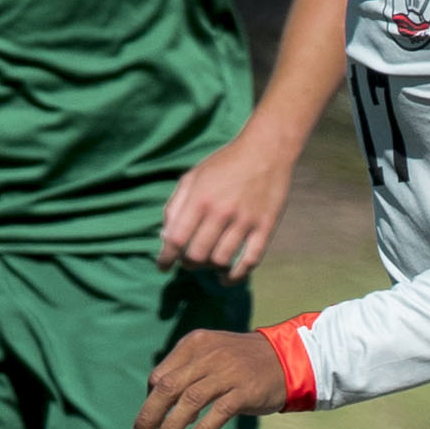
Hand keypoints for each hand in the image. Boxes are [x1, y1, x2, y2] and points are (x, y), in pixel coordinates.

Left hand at [132, 329, 285, 428]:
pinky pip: (217, 413)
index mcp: (195, 344)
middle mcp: (209, 354)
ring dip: (170, 428)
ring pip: (189, 401)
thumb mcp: (211, 354)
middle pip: (168, 387)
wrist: (287, 358)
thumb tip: (158, 406)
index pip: (160, 375)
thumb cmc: (242, 362)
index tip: (149, 421)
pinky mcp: (245, 390)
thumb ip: (186, 373)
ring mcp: (228, 372)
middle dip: (149, 416)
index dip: (149, 400)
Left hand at [158, 137, 292, 283]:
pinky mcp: (265, 227)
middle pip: (197, 255)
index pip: (176, 239)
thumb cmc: (225, 163)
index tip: (163, 266)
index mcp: (200, 198)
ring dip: (210, 268)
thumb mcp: (193, 176)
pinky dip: (236, 276)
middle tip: (189, 260)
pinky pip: (250, 261)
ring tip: (208, 263)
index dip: (166, 258)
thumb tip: (165, 238)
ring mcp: (246, 221)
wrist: (266, 150)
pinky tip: (226, 278)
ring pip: (221, 261)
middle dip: (188, 263)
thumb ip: (175, 206)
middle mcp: (221, 212)